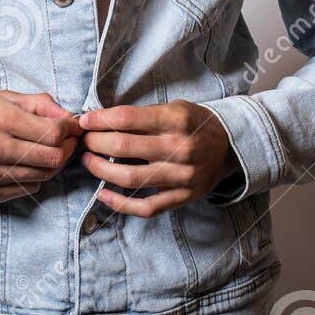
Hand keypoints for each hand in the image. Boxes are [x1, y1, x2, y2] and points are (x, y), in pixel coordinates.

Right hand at [0, 90, 80, 202]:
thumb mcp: (1, 98)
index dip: (70, 130)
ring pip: (42, 175)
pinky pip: (26, 190)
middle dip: (67, 149)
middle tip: (68, 142)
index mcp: (0, 118)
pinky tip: (29, 166)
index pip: (53, 132)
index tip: (72, 127)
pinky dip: (35, 178)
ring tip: (48, 152)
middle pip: (52, 157)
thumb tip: (68, 117)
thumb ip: (38, 104)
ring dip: (52, 165)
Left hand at [76, 101, 240, 217]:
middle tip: (84, 141)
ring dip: (100, 170)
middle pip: (123, 146)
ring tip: (88, 162)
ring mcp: (181, 176)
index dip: (99, 119)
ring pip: (130, 178)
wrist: (230, 146)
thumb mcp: (175, 108)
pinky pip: (146, 206)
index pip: (126, 118)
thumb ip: (143, 116)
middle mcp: (179, 148)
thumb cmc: (195, 124)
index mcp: (176, 120)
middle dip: (95, 142)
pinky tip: (103, 194)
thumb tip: (101, 120)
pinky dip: (120, 204)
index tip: (84, 121)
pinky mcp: (182, 197)